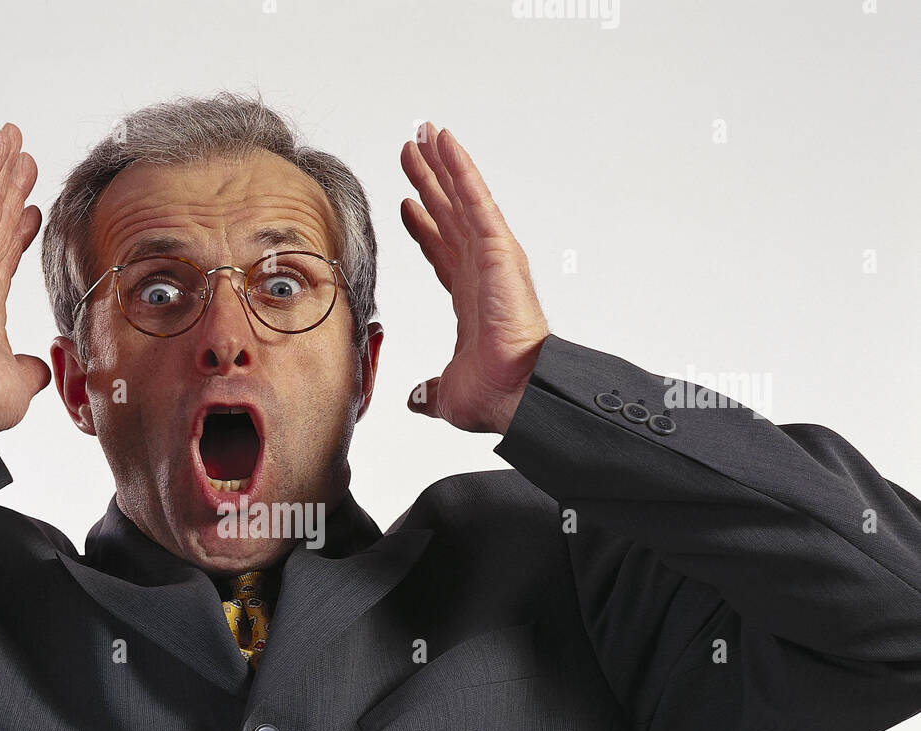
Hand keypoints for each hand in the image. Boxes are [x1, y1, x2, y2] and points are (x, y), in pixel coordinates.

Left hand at [400, 122, 548, 433]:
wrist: (518, 392)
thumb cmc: (497, 394)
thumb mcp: (447, 394)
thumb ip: (430, 391)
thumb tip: (418, 400)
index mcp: (471, 300)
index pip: (443, 254)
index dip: (424, 229)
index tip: (408, 207)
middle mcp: (482, 272)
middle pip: (449, 216)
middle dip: (429, 184)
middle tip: (411, 154)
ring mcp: (491, 256)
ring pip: (460, 198)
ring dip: (441, 165)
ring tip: (423, 134)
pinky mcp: (498, 247)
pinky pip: (474, 198)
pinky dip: (459, 168)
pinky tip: (444, 142)